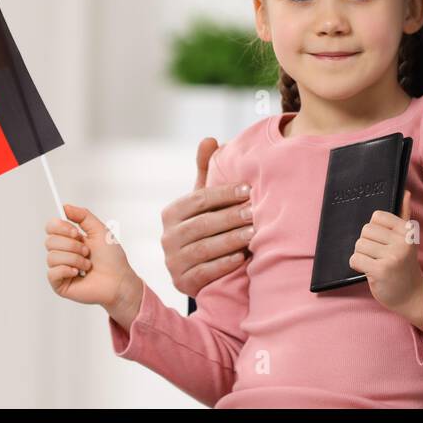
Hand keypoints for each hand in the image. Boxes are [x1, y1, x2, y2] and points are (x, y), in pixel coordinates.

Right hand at [45, 203, 143, 328]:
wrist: (119, 280)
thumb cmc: (112, 258)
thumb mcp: (99, 230)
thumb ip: (83, 216)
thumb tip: (65, 206)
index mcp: (70, 239)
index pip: (51, 227)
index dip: (60, 227)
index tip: (75, 232)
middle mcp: (63, 252)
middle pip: (49, 241)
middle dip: (72, 245)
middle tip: (87, 251)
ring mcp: (60, 268)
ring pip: (52, 256)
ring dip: (75, 259)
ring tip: (87, 265)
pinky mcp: (59, 283)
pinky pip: (52, 273)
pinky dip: (68, 270)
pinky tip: (78, 274)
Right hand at [161, 136, 253, 297]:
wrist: (197, 268)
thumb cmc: (205, 225)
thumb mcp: (203, 200)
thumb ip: (206, 171)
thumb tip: (210, 139)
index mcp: (172, 213)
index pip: (197, 200)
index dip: (223, 193)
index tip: (248, 189)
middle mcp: (168, 237)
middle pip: (201, 224)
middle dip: (230, 217)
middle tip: (254, 212)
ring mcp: (173, 262)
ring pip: (203, 249)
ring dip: (230, 240)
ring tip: (253, 233)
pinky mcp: (182, 283)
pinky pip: (204, 272)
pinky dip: (223, 264)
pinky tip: (241, 257)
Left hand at [350, 190, 422, 328]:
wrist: (412, 295)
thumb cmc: (405, 265)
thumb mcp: (407, 240)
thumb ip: (404, 215)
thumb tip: (405, 192)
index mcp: (408, 231)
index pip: (377, 216)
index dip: (375, 230)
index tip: (383, 242)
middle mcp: (402, 242)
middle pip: (365, 231)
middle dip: (366, 244)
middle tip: (378, 255)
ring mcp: (392, 256)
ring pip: (359, 245)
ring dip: (362, 256)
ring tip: (375, 263)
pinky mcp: (380, 270)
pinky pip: (355, 259)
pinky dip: (357, 265)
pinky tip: (369, 271)